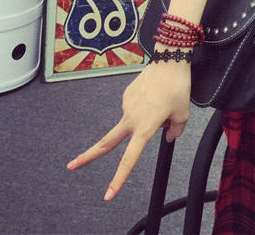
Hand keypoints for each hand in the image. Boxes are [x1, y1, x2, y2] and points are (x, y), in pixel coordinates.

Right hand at [66, 61, 191, 200]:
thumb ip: (176, 129)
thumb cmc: (177, 86)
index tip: (108, 194)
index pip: (129, 160)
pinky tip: (155, 94)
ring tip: (164, 100)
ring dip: (146, 117)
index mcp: (144, 128)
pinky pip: (136, 106)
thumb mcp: (183, 113)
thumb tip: (167, 135)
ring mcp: (127, 105)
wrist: (169, 60)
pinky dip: (145, 105)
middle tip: (72, 166)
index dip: (118, 179)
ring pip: (133, 120)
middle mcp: (131, 118)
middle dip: (88, 156)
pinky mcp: (127, 94)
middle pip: (106, 142)